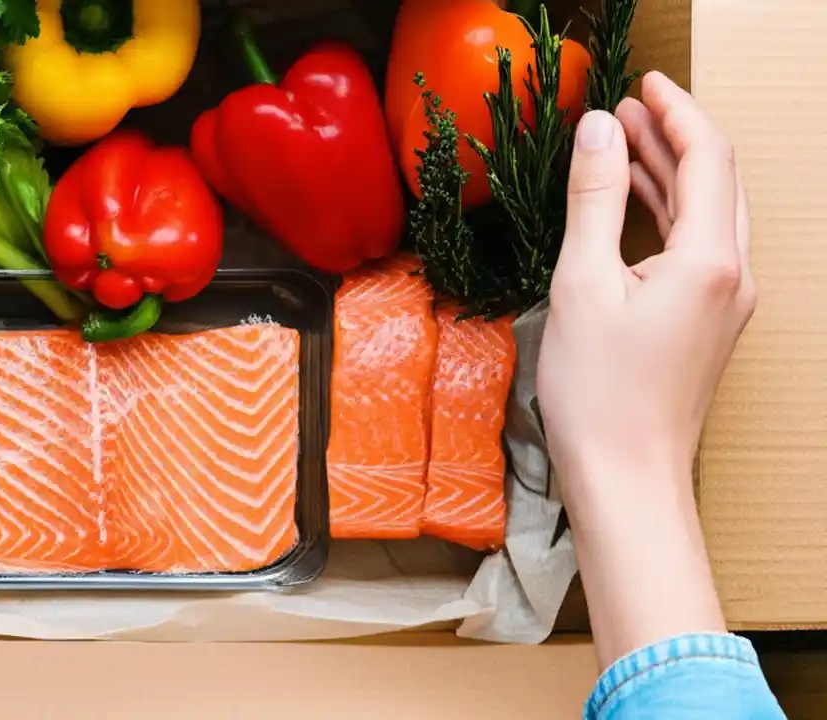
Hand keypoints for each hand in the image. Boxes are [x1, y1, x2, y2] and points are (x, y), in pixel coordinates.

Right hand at [538, 71, 754, 665]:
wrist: (627, 478)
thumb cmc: (600, 394)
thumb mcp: (582, 284)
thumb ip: (592, 201)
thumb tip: (596, 130)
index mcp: (710, 260)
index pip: (707, 158)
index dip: (676, 111)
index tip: (644, 82)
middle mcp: (732, 276)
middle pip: (717, 181)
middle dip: (674, 135)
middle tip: (628, 107)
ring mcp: (725, 303)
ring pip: (708, 214)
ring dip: (669, 174)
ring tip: (622, 145)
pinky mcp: (706, 324)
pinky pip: (697, 248)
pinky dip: (667, 215)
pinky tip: (630, 208)